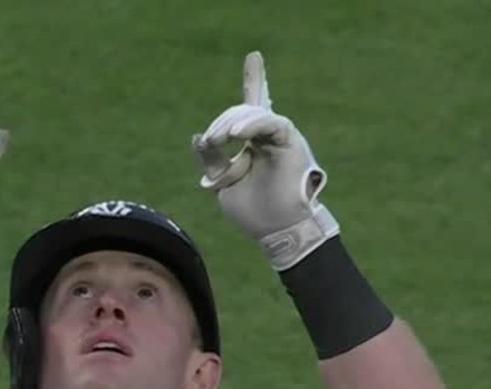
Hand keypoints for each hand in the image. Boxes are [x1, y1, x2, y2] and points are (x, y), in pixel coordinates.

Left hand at [192, 51, 338, 271]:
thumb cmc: (254, 212)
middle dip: (222, 123)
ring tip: (221, 139)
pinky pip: (271, 123)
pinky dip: (252, 124)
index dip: (255, 78)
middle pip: (242, 112)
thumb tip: (200, 135)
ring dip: (232, 123)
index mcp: (255, 142)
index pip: (253, 105)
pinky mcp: (290, 142)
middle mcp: (270, 135)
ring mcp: (281, 137)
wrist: (277, 231)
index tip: (254, 55)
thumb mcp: (222, 183)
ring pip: (254, 114)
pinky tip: (237, 134)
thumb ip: (211, 160)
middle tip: (212, 142)